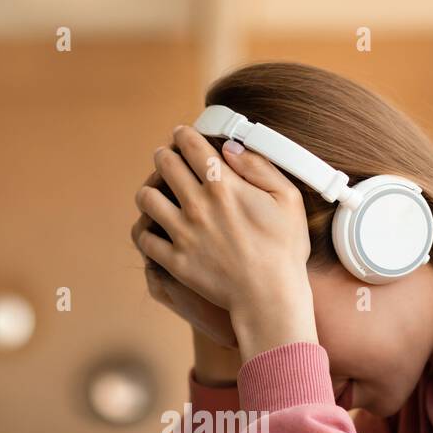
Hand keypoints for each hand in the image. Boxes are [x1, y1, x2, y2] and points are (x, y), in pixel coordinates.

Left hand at [133, 125, 316, 361]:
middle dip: (164, 156)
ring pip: (147, 198)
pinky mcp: (175, 260)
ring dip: (149, 190)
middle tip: (167, 158)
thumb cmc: (284, 249)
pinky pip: (145, 238)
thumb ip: (259, 167)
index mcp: (224, 185)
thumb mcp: (287, 199)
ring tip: (156, 192)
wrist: (270, 297)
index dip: (183, 134)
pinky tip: (154, 228)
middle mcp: (198, 204)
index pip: (190, 145)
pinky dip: (146, 230)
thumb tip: (230, 148)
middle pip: (164, 164)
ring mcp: (183, 233)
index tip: (182, 134)